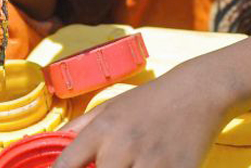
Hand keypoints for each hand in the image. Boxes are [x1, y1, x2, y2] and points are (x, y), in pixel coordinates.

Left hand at [54, 60, 233, 167]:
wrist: (198, 91)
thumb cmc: (150, 100)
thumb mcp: (109, 107)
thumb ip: (79, 128)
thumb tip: (51, 145)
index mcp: (103, 129)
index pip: (66, 164)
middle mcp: (123, 145)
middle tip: (111, 166)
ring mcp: (152, 162)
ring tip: (131, 166)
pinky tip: (150, 167)